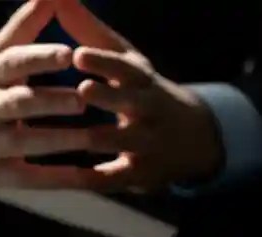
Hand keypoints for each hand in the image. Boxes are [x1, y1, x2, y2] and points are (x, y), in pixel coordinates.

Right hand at [0, 0, 103, 189]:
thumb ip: (23, 26)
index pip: (14, 63)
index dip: (40, 58)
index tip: (69, 54)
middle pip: (19, 104)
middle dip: (50, 102)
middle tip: (83, 98)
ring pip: (25, 143)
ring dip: (58, 141)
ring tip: (90, 137)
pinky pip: (31, 178)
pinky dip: (58, 179)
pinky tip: (87, 178)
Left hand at [55, 0, 224, 191]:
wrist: (192, 138)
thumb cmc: (142, 91)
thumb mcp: (127, 61)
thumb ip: (92, 34)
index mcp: (142, 78)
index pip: (125, 67)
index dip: (104, 61)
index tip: (79, 55)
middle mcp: (149, 109)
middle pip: (128, 101)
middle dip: (107, 97)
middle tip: (81, 90)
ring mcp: (147, 142)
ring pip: (119, 141)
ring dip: (95, 138)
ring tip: (69, 137)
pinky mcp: (140, 174)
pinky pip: (114, 178)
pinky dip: (94, 178)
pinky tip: (70, 177)